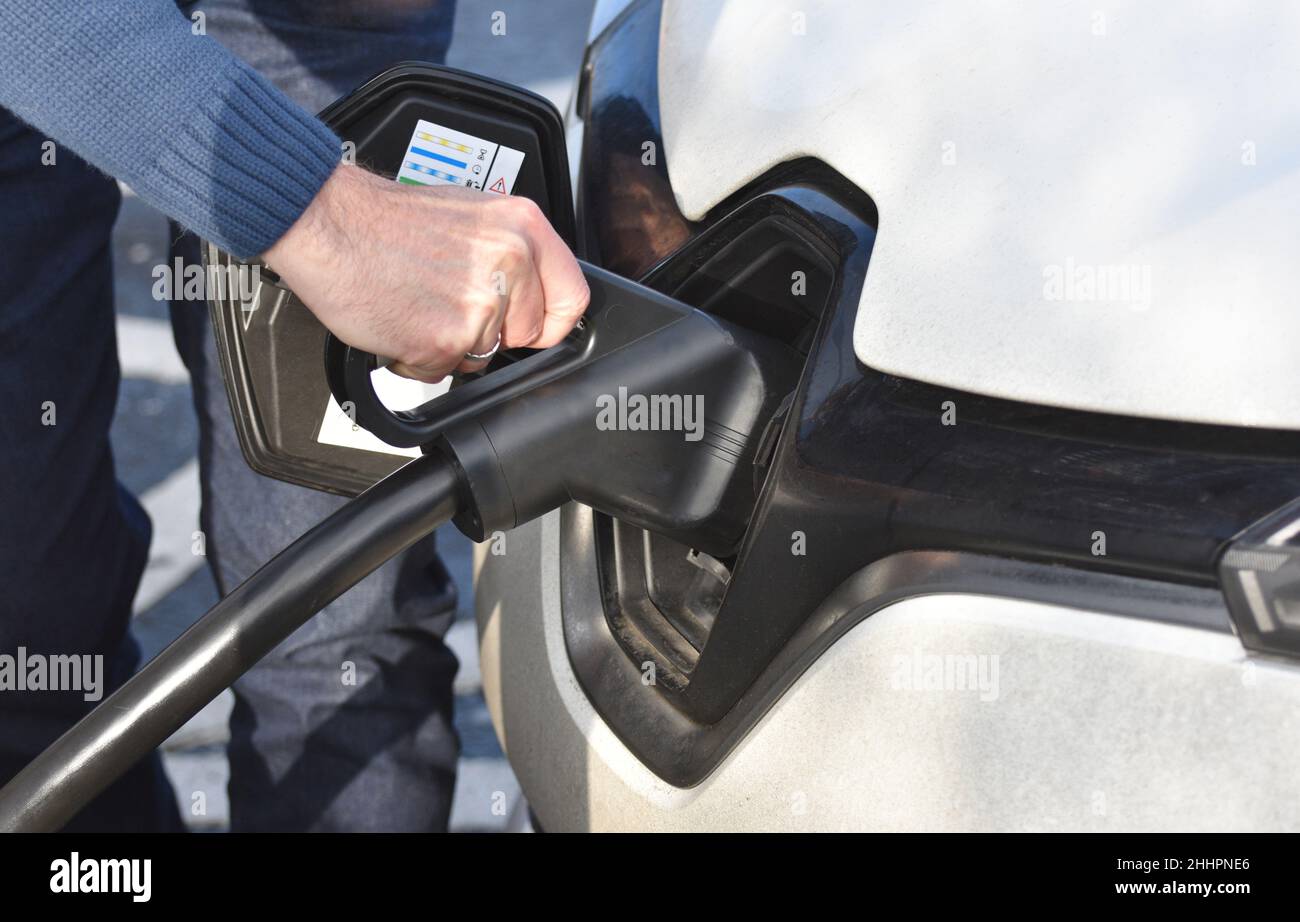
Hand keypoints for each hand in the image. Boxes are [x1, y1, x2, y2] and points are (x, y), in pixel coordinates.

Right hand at [263, 163, 589, 380]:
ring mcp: (480, 304)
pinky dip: (418, 358)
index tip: (535, 327)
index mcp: (523, 227)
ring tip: (419, 303)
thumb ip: (511, 252)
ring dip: (450, 345)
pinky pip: (443, 371)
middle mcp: (510, 262)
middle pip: (527, 335)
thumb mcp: (473, 214)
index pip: (572, 298)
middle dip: (491, 333)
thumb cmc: (387, 219)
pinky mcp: (445, 339)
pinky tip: (402, 319)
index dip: (552, 322)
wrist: (328, 224)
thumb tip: (533, 290)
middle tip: (449, 303)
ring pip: (482, 356)